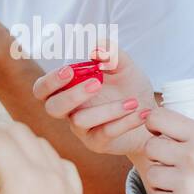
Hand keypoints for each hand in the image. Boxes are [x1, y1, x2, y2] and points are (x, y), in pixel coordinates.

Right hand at [32, 45, 156, 156]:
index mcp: (69, 89)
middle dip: (71, 95)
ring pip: (81, 121)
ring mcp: (82, 129)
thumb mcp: (125, 67)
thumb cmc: (130, 88)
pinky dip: (125, 122)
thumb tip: (97, 49)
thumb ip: (112, 54)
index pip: (43, 88)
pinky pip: (105, 133)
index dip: (50, 81)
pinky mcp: (98, 143)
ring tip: (133, 101)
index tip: (69, 70)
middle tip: (96, 83)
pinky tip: (142, 112)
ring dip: (108, 109)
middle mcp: (70, 110)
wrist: (150, 115)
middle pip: (53, 108)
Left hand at [137, 106, 193, 193]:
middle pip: (151, 147)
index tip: (158, 133)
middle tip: (171, 164)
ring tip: (176, 186)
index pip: (159, 118)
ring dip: (160, 180)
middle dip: (158, 155)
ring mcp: (185, 182)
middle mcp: (191, 155)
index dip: (154, 125)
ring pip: (150, 175)